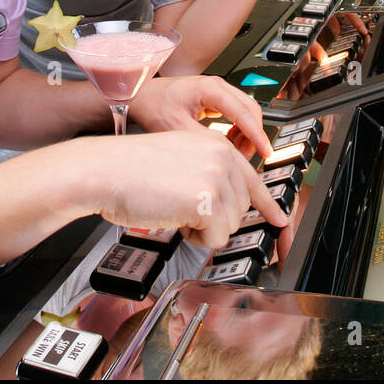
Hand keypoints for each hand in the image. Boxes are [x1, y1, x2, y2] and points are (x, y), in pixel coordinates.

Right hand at [86, 130, 287, 249]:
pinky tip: (175, 219)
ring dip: (204, 229)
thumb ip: (208, 174)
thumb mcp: (180, 161)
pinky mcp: (208, 200)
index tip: (280, 219)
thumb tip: (228, 204)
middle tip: (185, 210)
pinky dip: (196, 238)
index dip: (266, 204)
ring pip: (230, 225)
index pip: (251, 179)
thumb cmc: (129, 169)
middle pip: (241, 208)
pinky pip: (215, 237)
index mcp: (215, 145)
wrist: (104, 171)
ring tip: (175, 210)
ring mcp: (217, 177)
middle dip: (215, 218)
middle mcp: (222, 157)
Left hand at [129, 75, 271, 158]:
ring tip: (235, 152)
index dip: (258, 135)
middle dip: (253, 136)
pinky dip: (238, 131)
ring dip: (246, 134)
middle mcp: (218, 86)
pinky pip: (236, 115)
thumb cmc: (153, 105)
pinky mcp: (214, 100)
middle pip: (251, 111)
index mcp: (210, 88)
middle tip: (247, 158)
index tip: (266, 152)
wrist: (139, 96)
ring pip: (246, 113)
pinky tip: (228, 143)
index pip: (244, 113)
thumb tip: (228, 155)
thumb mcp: (178, 128)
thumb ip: (206, 141)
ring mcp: (217, 92)